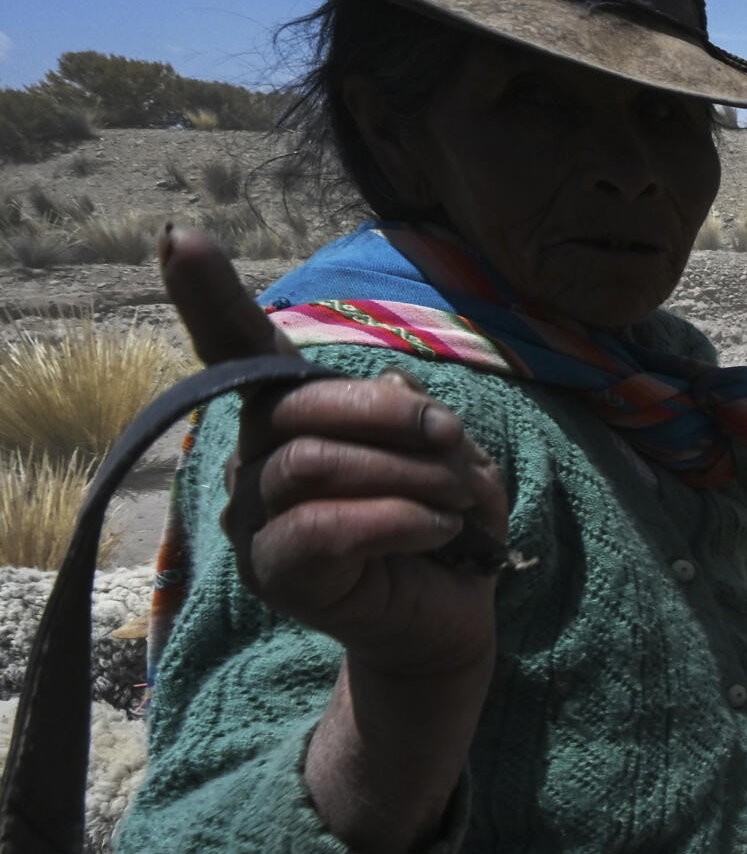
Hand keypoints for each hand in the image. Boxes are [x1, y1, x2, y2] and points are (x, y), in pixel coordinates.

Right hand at [161, 227, 507, 853]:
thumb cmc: (444, 525)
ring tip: (458, 501)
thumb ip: (412, 414)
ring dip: (409, 475)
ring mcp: (256, 522)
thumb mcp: (447, 455)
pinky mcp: (277, 575)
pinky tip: (439, 532)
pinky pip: (327, 526)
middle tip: (456, 446)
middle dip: (395, 419)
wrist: (450, 617)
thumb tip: (388, 385)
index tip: (181, 237)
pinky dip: (399, 519)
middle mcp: (255, 462)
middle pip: (299, 408)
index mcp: (292, 420)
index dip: (210, 296)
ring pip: (315, 466)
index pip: (240, 352)